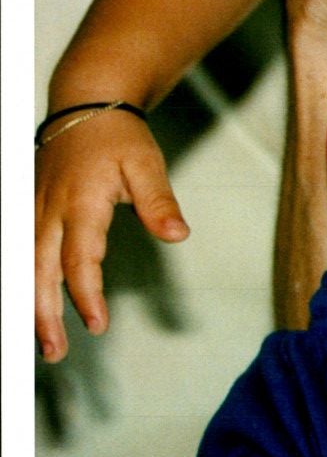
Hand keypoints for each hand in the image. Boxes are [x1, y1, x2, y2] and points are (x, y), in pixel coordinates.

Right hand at [33, 108, 184, 361]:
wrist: (84, 106)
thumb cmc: (117, 136)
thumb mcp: (147, 163)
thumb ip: (159, 200)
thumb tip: (177, 235)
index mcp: (80, 202)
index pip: (79, 259)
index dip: (86, 295)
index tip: (97, 324)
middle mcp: (48, 210)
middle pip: (40, 271)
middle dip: (45, 315)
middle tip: (56, 351)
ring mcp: (32, 210)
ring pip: (24, 266)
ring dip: (30, 304)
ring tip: (43, 341)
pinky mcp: (27, 211)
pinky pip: (20, 253)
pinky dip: (24, 282)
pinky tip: (31, 306)